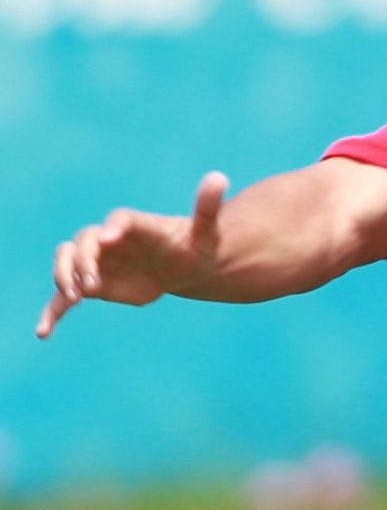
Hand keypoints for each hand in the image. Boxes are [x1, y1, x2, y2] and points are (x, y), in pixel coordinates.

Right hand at [38, 172, 227, 339]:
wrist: (183, 267)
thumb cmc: (196, 247)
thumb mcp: (207, 232)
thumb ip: (207, 208)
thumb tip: (220, 177)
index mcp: (135, 224)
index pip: (119, 220)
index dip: (113, 227)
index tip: (109, 239)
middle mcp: (109, 239)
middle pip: (83, 240)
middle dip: (83, 260)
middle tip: (92, 284)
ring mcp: (97, 261)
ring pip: (66, 261)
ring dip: (64, 276)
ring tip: (74, 298)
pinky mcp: (92, 285)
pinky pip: (65, 297)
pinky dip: (52, 313)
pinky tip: (43, 332)